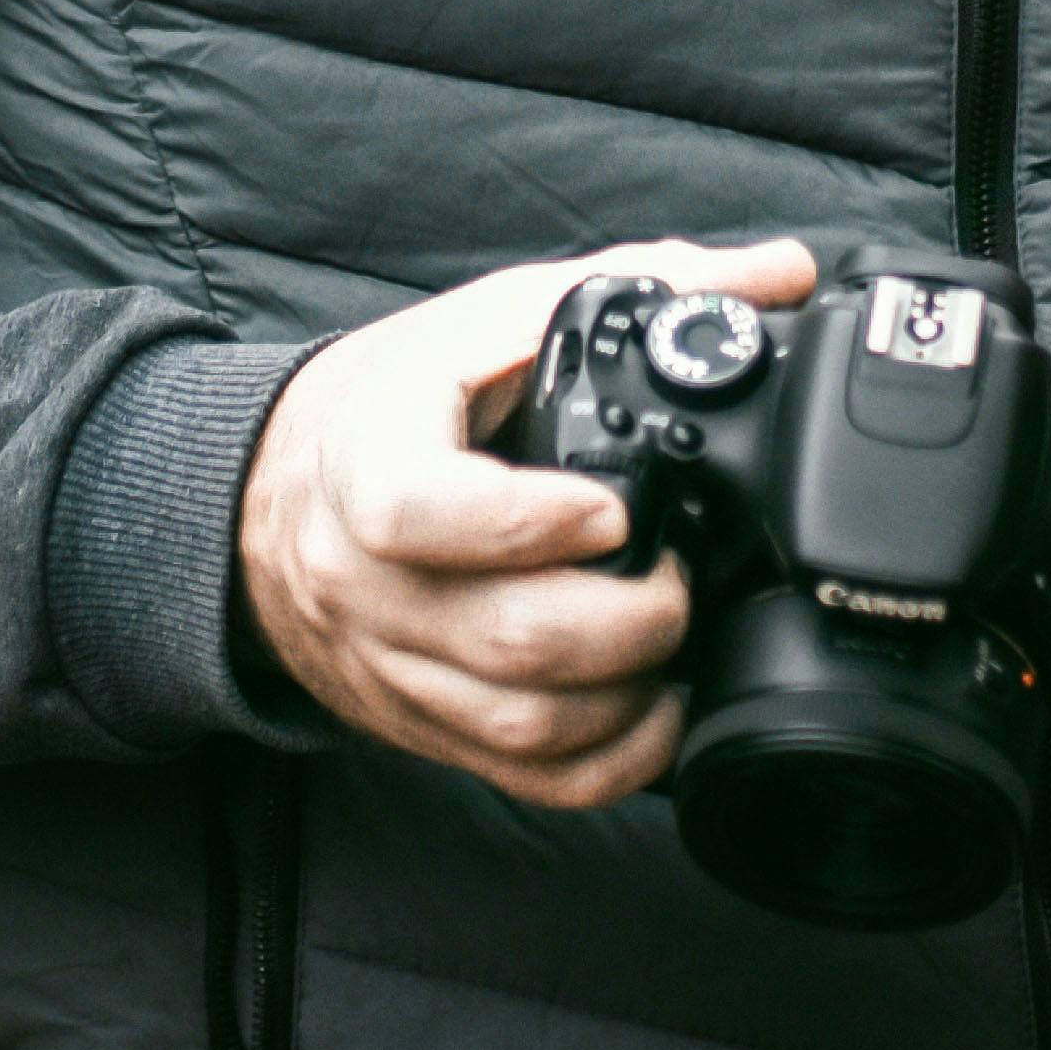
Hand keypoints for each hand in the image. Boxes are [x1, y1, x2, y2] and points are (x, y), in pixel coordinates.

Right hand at [236, 238, 816, 805]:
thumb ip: (635, 285)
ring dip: (629, 695)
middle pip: (508, 639)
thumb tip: (778, 271)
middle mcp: (366, 578)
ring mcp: (394, 663)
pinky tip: (656, 711)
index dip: (525, 521)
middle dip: (631, 620)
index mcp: (366, 458)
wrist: (272, 494)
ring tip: (677, 637)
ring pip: (522, 725)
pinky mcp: (424, 723)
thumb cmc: (394, 400)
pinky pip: (523, 778)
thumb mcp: (486, 318)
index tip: (611, 510)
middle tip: (680, 577)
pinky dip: (609, 761)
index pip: (413, 510)